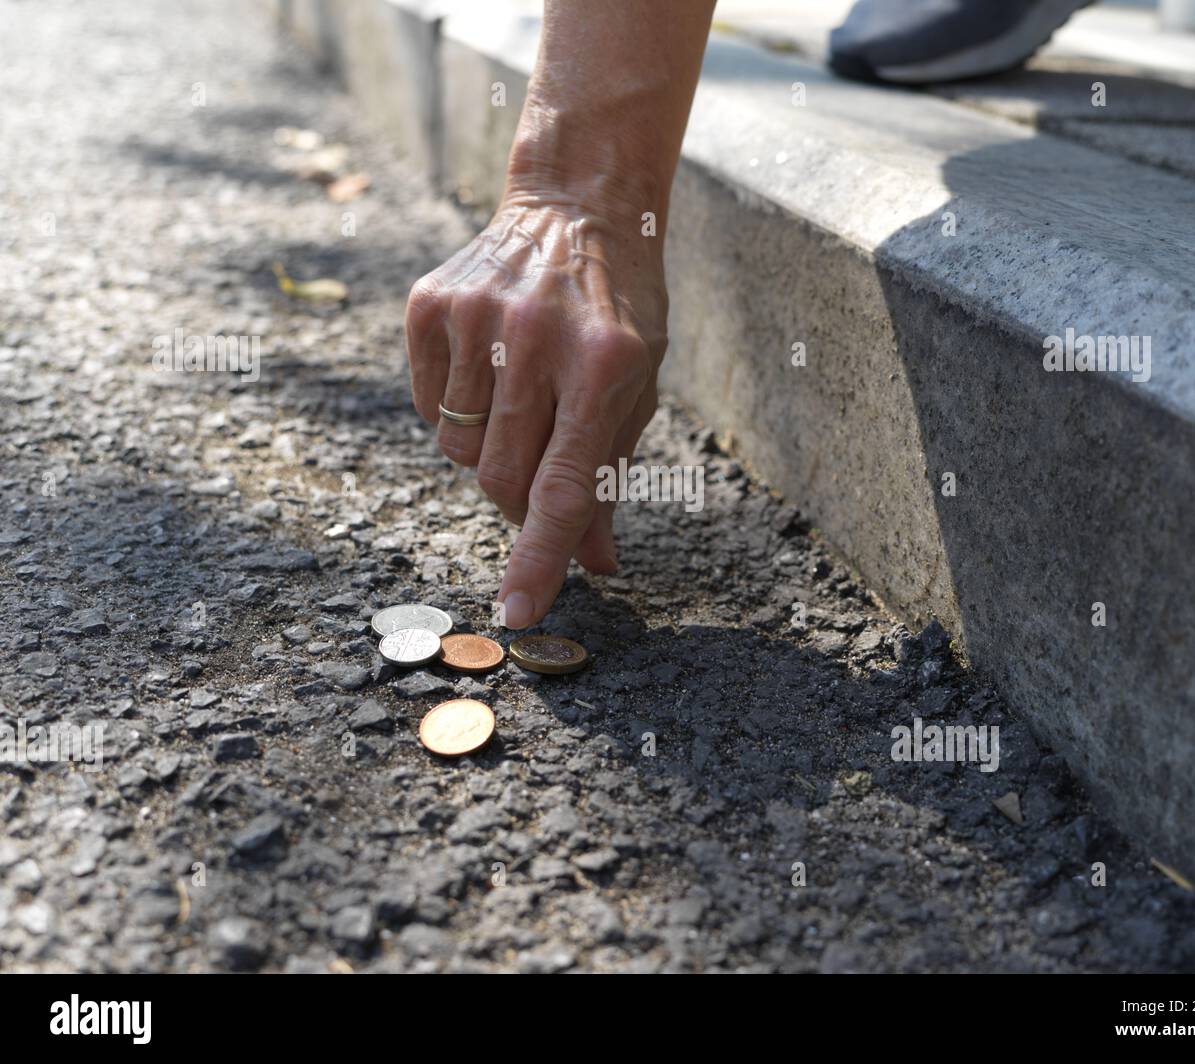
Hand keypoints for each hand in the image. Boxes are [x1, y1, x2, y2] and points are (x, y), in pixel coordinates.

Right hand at [405, 190, 666, 629]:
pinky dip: (454, 409)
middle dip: (518, 494)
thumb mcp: (638, 387)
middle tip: (542, 459)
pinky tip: (488, 368)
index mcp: (604, 364)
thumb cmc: (620, 309)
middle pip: (500, 478)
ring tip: (520, 398)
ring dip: (487, 448)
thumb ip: (609, 474)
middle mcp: (535, 338)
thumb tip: (593, 563)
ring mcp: (475, 316)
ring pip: (457, 449)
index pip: (564, 486)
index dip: (539, 557)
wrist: (577, 205)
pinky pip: (427, 406)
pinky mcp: (430, 302)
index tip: (517, 612)